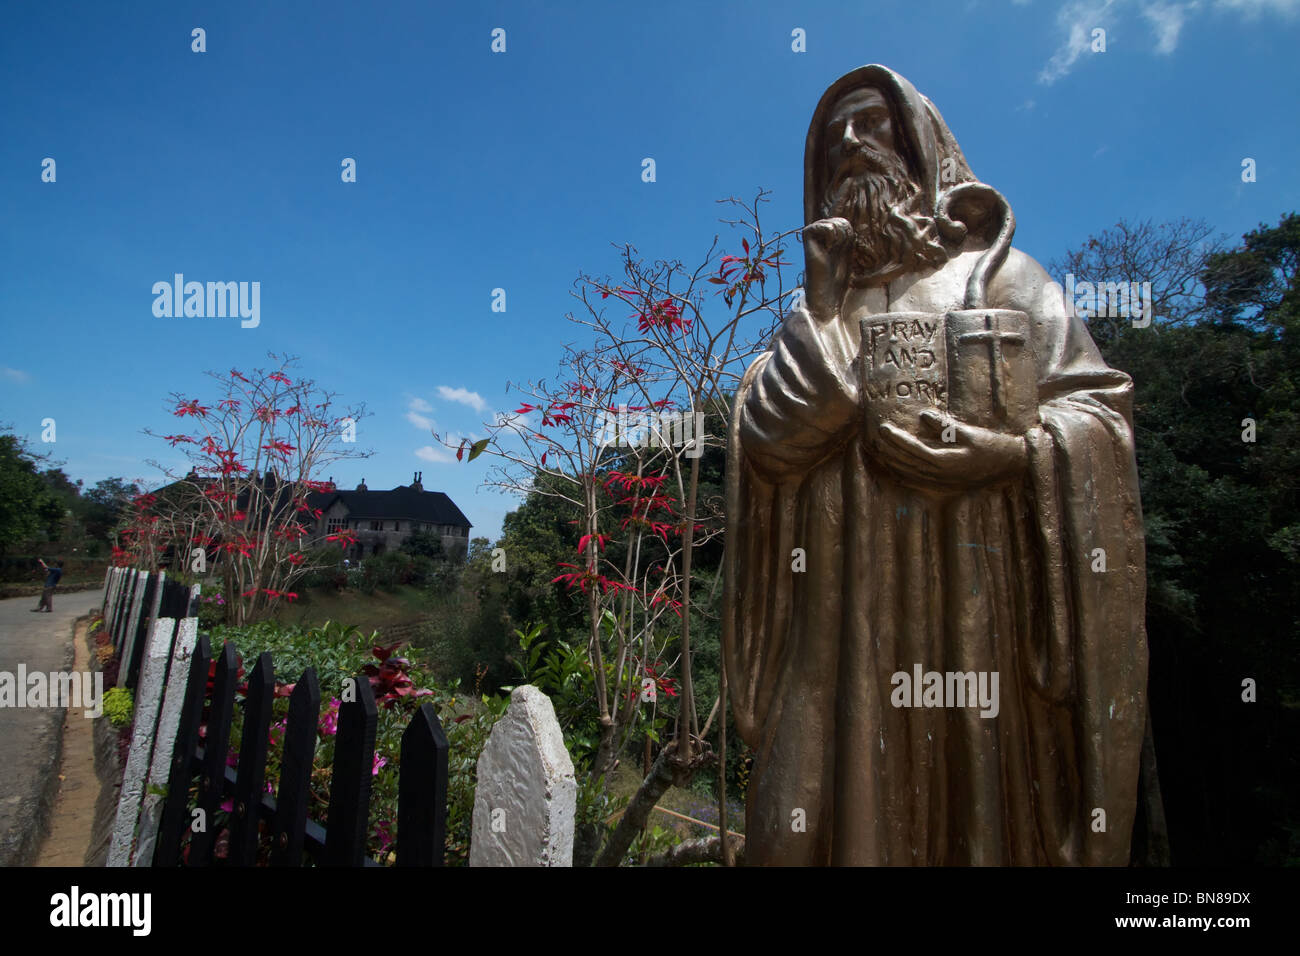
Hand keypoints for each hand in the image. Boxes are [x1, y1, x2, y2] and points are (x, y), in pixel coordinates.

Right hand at [801, 217, 853, 319]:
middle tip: (840, 252)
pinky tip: (827, 248)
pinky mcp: (807, 239)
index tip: (847, 250)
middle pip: (841, 220)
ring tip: (833, 251)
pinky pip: (821, 225)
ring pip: (833, 222)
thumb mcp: (849, 255)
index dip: (849, 233)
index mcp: (832, 241)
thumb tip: (849, 224)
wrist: (827, 295)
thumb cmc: (839, 281)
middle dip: (846, 235)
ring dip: (839, 236)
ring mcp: (814, 237)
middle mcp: (822, 237)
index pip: (844, 223)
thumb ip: (848, 238)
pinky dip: (829, 234)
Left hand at [874, 410, 1029, 486]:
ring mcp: (943, 482)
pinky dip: (905, 475)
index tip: (884, 428)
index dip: (897, 440)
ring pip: (911, 474)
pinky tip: (895, 470)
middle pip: (908, 463)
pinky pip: (919, 481)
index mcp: (946, 462)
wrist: (1013, 466)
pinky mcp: (946, 484)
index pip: (914, 450)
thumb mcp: (971, 433)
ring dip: (893, 463)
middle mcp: (941, 475)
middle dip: (889, 450)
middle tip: (875, 438)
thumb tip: (923, 415)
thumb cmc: (994, 447)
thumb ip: (945, 426)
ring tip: (879, 451)